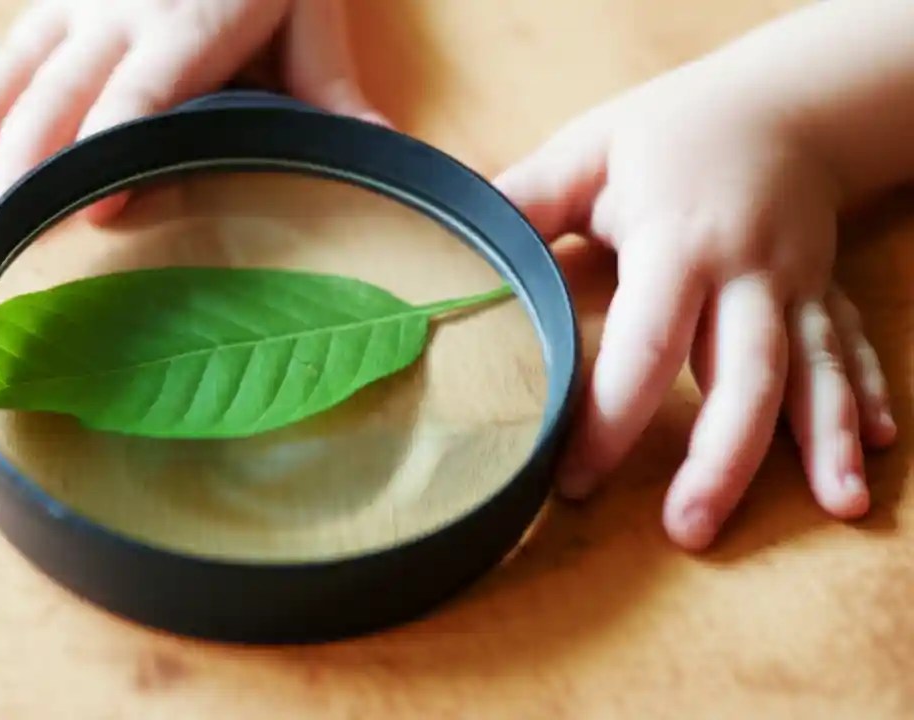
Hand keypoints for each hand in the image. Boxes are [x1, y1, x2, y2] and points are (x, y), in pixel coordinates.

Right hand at [0, 0, 385, 219]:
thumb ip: (335, 91)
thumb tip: (390, 154)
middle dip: (34, 170)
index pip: (142, 96)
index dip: (116, 151)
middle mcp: (122, 11)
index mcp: (189, 23)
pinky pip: (12, 50)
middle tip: (13, 240)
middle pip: (65, 96)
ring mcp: (82, 1)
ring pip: (25, 74)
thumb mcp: (310, 18)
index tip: (99, 212)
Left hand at [495, 59, 897, 550]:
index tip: (575, 480)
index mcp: (678, 242)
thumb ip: (524, 200)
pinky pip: (850, 348)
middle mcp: (749, 271)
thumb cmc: (667, 129)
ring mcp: (797, 285)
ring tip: (835, 504)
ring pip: (814, 371)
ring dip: (822, 440)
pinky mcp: (825, 293)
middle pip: (746, 374)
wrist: (781, 98)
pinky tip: (873, 450)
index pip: (646, 343)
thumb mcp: (588, 150)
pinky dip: (863, 397)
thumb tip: (455, 239)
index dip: (610, 416)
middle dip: (723, 458)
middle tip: (689, 529)